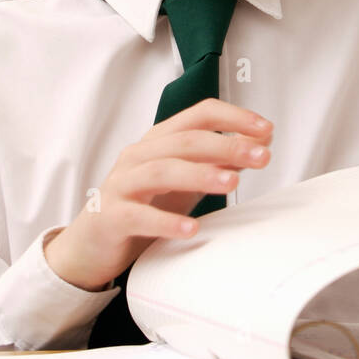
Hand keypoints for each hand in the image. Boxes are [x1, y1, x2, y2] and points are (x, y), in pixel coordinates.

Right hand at [43, 100, 272, 290]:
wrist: (92, 243)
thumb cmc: (143, 206)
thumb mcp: (185, 182)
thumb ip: (216, 163)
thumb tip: (259, 145)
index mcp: (159, 140)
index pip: (198, 115)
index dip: (233, 118)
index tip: (266, 129)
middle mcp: (139, 155)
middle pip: (185, 140)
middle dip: (227, 145)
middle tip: (261, 156)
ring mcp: (122, 183)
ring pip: (162, 170)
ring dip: (201, 174)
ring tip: (232, 184)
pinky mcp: (111, 216)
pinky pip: (139, 215)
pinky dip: (166, 221)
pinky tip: (191, 229)